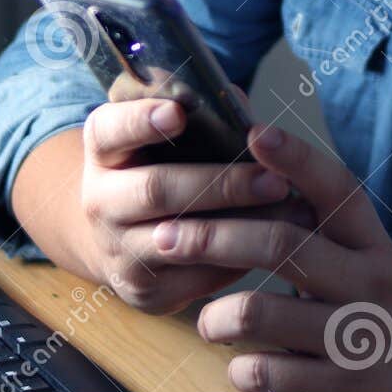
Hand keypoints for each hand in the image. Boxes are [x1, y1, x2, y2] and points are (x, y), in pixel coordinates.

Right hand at [76, 98, 312, 314]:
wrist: (116, 238)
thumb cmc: (156, 169)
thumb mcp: (158, 136)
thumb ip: (193, 114)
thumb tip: (236, 101)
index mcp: (103, 151)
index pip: (110, 130)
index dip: (141, 120)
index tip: (179, 112)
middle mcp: (99, 201)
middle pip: (157, 190)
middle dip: (221, 184)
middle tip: (273, 179)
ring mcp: (118, 251)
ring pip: (181, 241)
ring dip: (241, 227)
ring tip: (291, 213)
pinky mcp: (143, 291)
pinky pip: (198, 277)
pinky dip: (240, 260)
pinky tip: (276, 245)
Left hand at [157, 123, 391, 391]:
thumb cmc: (376, 308)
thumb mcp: (363, 260)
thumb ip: (319, 223)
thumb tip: (252, 162)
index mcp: (373, 245)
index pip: (338, 190)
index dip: (296, 158)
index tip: (253, 132)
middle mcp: (371, 284)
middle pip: (281, 244)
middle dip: (210, 236)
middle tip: (164, 236)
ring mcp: (359, 340)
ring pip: (258, 312)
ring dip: (215, 315)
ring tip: (209, 320)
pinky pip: (265, 372)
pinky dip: (240, 367)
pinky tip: (241, 363)